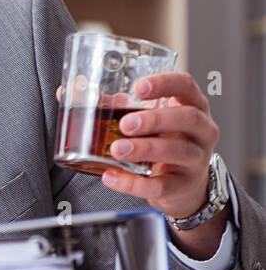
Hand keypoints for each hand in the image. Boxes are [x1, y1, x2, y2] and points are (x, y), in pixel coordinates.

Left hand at [95, 72, 218, 218]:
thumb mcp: (146, 118)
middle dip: (155, 119)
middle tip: (125, 124)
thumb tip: (68, 92)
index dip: (165, 83)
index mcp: (190, 105)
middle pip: (187, 118)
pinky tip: (112, 177)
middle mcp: (201, 130)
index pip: (186, 85)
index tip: (139, 87)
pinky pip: (161, 186)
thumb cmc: (161, 140)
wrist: (182, 184)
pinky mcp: (182, 185)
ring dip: (145, 149)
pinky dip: (133, 183)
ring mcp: (196, 158)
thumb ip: (112, 104)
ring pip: (178, 151)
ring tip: (117, 149)